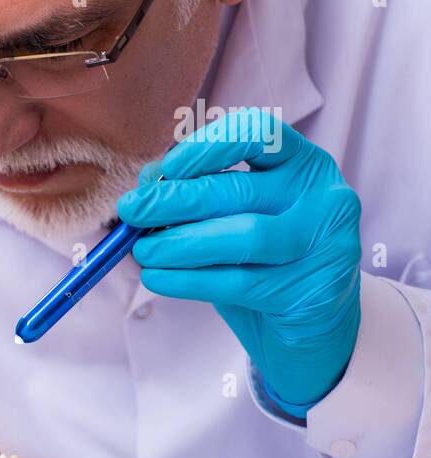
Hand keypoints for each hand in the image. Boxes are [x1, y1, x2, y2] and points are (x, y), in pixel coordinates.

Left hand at [116, 108, 361, 413]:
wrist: (308, 322)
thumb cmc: (262, 259)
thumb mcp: (231, 218)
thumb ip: (196, 193)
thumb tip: (147, 181)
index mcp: (304, 164)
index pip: (259, 134)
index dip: (208, 146)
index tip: (166, 168)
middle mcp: (324, 197)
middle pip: (239, 190)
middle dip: (174, 200)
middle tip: (131, 211)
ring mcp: (325, 245)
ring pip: (242, 236)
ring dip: (179, 242)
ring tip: (142, 251)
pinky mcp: (312, 290)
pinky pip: (238, 282)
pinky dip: (188, 279)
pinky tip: (157, 278)